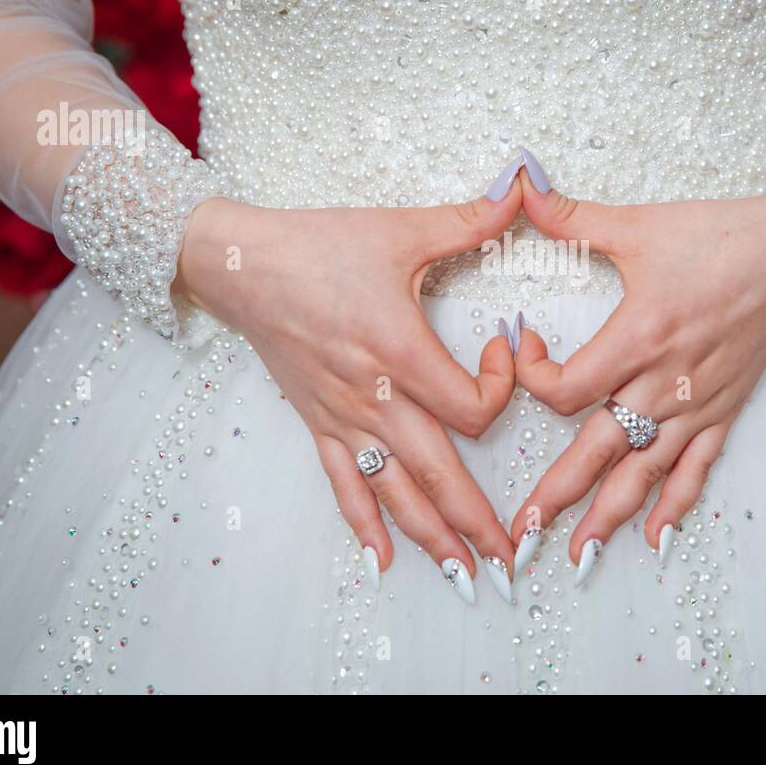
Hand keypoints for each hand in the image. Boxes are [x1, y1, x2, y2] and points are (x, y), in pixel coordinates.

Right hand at [174, 176, 525, 602]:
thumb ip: (470, 218)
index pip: (472, 409)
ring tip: (465, 577)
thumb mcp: (400, 230)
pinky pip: (343, 485)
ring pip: (393, 492)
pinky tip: (382, 561)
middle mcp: (374, 399)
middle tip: (512, 563)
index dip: (505, 391)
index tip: (511, 351)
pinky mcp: (318, 423)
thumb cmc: (319, 248)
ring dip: (432, 538)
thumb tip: (525, 186)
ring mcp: (343, 418)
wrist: (240, 265)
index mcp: (400, 354)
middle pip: (438, 474)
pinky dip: (363, 525)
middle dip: (478, 522)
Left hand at [508, 178, 765, 582]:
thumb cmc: (715, 237)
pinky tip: (656, 539)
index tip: (522, 350)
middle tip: (524, 533)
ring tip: (578, 555)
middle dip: (558, 494)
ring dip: (609, 515)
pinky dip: (677, 505)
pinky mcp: (723, 411)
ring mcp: (697, 404)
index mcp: (639, 337)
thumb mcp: (639, 224)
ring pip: (645, 472)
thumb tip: (519, 185)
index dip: (531, 382)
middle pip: (600, 450)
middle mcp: (666, 381)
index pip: (568, 391)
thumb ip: (572, 215)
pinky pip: (698, 469)